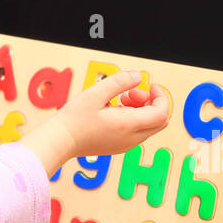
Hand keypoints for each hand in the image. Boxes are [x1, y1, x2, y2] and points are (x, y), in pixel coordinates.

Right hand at [20, 70, 169, 176]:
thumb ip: (120, 82)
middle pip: (159, 121)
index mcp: (128, 125)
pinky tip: (115, 109)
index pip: (162, 113)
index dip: (161, 97)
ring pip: (149, 127)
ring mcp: (126, 145)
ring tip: (121, 99)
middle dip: (152, 102)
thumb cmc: (74, 118)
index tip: (150, 85)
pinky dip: (134, 118)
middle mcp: (131, 138)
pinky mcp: (119, 146)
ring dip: (142, 109)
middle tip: (132, 92)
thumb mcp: (96, 93)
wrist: (60, 141)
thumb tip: (138, 76)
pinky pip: (138, 132)